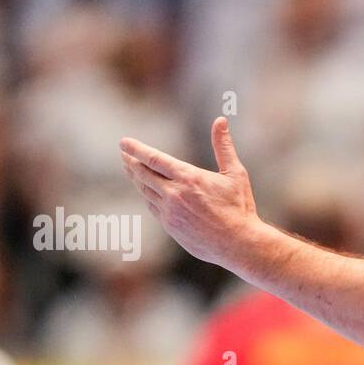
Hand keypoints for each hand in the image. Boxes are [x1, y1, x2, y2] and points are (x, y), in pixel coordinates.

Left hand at [120, 117, 260, 266]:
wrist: (238, 244)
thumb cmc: (240, 207)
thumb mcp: (235, 173)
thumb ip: (223, 146)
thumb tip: (221, 120)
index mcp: (189, 178)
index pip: (154, 159)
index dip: (136, 149)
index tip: (124, 142)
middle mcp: (174, 194)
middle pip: (143, 174)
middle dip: (131, 161)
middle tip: (123, 153)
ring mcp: (170, 212)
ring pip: (145, 191)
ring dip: (135, 178)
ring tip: (130, 169)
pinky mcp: (170, 227)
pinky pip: (152, 207)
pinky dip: (147, 196)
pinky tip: (146, 191)